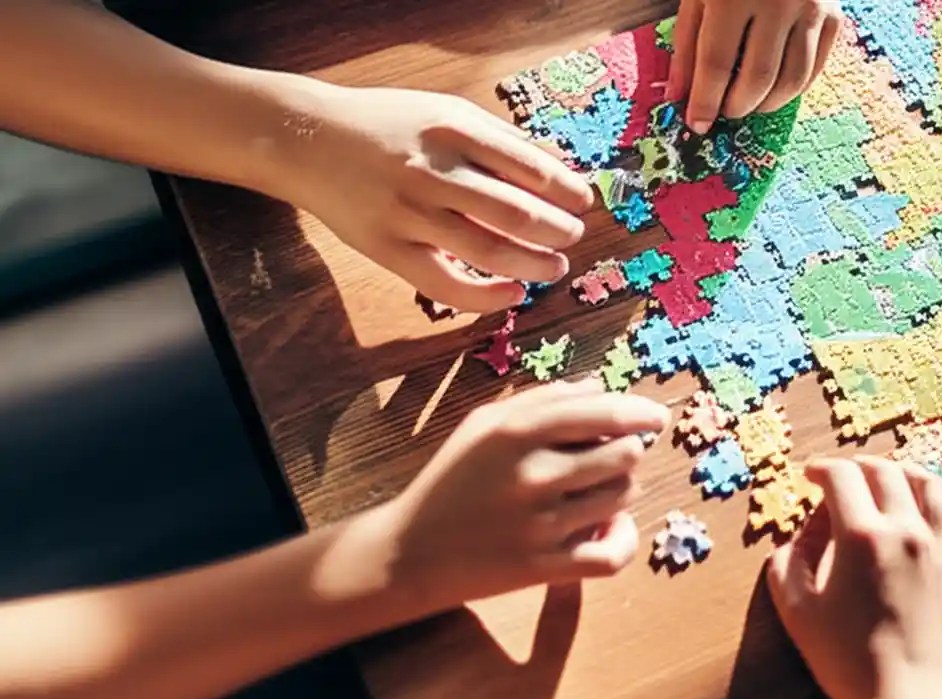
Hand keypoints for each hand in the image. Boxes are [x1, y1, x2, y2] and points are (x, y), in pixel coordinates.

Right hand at [278, 86, 594, 312]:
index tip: (584, 202)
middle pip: (517, 213)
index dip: (567, 191)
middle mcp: (433, 171)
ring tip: (555, 267)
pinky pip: (448, 285)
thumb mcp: (445, 111)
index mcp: (453, 128)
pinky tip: (514, 294)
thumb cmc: (387, 124)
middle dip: (558, 231)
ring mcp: (409, 213)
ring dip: (535, 265)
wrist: (307, 139)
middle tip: (574, 236)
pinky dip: (488, 296)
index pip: (530, 168)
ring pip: (490, 251)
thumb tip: (559, 171)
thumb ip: (499, 140)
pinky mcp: (389, 250)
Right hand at [372, 380, 668, 616]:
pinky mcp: (545, 568)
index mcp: (517, 432)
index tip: (656, 418)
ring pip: (622, 498)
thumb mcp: (483, 425)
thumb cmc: (452, 479)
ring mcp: (541, 525)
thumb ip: (541, 400)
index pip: (601, 413)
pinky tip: (610, 527)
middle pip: (624, 454)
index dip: (640, 412)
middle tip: (614, 457)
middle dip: (628, 451)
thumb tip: (598, 386)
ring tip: (599, 491)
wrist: (411, 552)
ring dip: (621, 491)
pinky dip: (623, 539)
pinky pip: (613, 554)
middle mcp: (533, 474)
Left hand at [666, 0, 842, 131]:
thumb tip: (680, 96)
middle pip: (758, 77)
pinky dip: (793, 89)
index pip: (716, 62)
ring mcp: (812, 8)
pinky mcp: (834, 15)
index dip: (704, 100)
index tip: (697, 124)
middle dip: (737, 106)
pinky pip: (815, 68)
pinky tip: (774, 90)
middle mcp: (778, 0)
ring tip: (748, 104)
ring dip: (766, 104)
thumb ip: (687, 44)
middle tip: (724, 112)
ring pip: (792, 80)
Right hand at [768, 458, 941, 698]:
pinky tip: (923, 510)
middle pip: (884, 471)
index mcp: (860, 535)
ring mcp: (937, 549)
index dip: (820, 468)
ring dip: (900, 472)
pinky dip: (936, 502)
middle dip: (856, 465)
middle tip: (840, 477)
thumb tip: (796, 539)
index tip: (809, 475)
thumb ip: (786, 563)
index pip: (840, 475)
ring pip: (927, 484)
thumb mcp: (795, 610)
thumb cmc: (847, 660)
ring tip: (884, 478)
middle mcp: (904, 531)